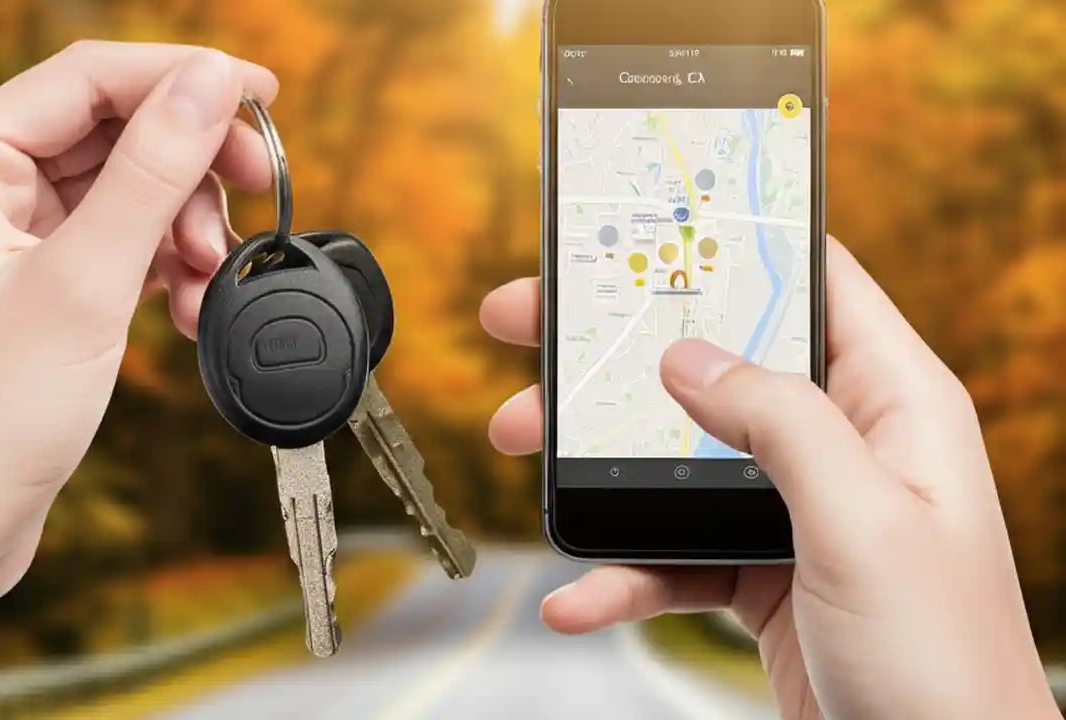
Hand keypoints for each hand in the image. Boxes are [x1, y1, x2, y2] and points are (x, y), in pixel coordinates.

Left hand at [0, 42, 275, 716]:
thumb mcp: (83, 285)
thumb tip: (210, 81)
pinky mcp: (42, 291)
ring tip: (210, 278)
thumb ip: (153, 173)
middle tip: (257, 188)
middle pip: (115, 130)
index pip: (90, 77)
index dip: (183, 75)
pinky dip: (168, 269)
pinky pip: (123, 248)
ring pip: (128, 193)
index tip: (264, 95)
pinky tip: (191, 311)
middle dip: (192, 163)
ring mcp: (13, 242)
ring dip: (186, 226)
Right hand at [479, 240, 1057, 719]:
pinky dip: (618, 570)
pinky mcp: (759, 572)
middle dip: (616, 347)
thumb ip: (780, 422)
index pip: (809, 281)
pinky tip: (577, 592)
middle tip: (530, 322)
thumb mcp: (863, 522)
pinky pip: (671, 551)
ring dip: (594, 455)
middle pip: (712, 364)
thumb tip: (688, 356)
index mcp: (891, 402)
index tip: (646, 220)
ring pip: (674, 454)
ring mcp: (795, 510)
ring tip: (522, 444)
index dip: (730, 241)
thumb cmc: (944, 665)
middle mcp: (840, 443)